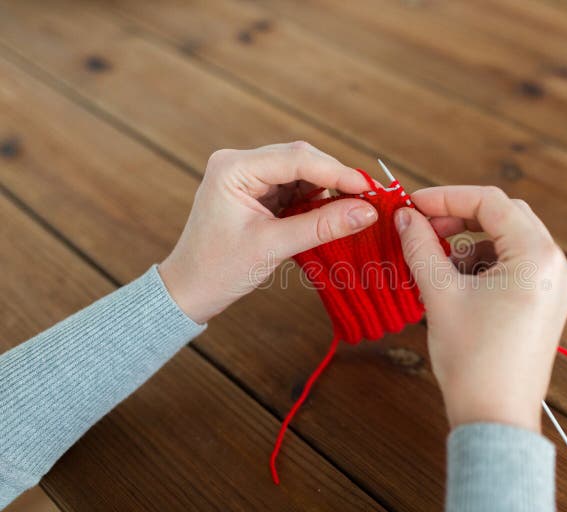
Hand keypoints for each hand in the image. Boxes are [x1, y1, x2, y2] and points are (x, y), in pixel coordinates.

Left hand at [159, 142, 376, 323]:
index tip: (369, 189)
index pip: (296, 159)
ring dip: (328, 190)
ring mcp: (248, 176)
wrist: (189, 290)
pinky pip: (295, 187)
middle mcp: (240, 163)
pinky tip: (332, 214)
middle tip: (369, 200)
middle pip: (302, 159)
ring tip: (354, 210)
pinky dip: (316, 200)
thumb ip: (322, 226)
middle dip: (336, 179)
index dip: (337, 172)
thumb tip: (368, 211)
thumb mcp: (274, 247)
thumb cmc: (219, 269)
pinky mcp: (257, 192)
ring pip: (302, 172)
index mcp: (234, 168)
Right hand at [394, 186, 566, 432]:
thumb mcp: (441, 295)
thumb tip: (406, 217)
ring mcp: (557, 285)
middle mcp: (557, 266)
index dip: (447, 197)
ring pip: (510, 240)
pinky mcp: (549, 303)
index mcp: (538, 256)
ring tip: (439, 264)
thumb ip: (422, 247)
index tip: (413, 206)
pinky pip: (517, 265)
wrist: (495, 418)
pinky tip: (459, 283)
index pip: (491, 202)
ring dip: (472, 243)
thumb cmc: (472, 360)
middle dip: (461, 217)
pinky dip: (486, 264)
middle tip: (424, 228)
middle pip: (506, 216)